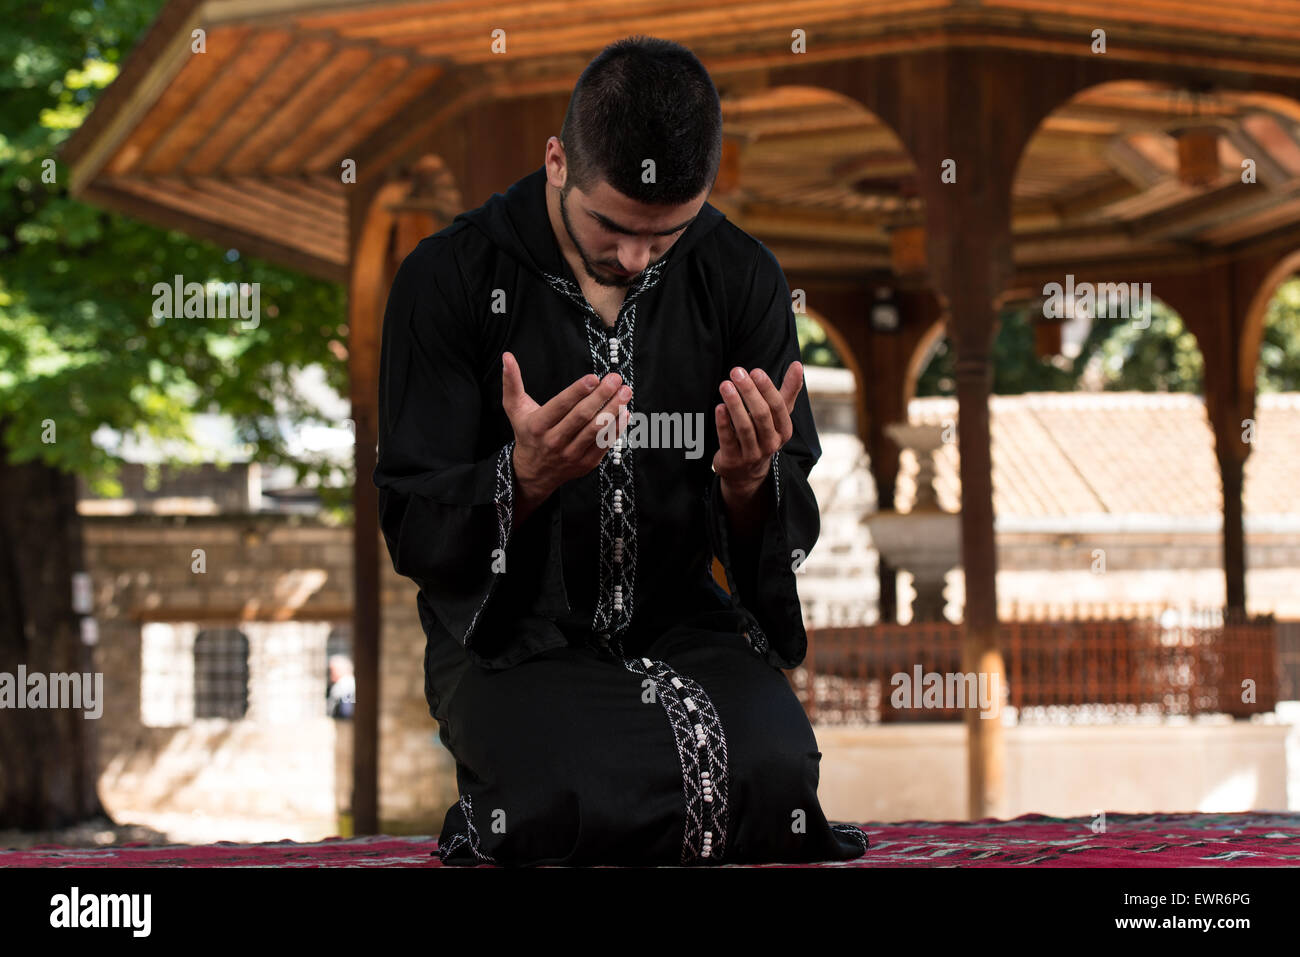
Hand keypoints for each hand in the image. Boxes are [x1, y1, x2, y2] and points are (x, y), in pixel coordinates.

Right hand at [502, 351, 630, 504]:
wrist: (533, 472)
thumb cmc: (526, 433)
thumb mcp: (514, 408)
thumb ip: (511, 382)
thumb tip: (507, 356)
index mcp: (537, 426)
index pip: (560, 406)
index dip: (577, 392)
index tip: (594, 377)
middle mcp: (554, 442)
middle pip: (582, 417)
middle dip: (601, 396)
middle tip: (616, 379)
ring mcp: (571, 455)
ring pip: (596, 431)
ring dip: (613, 410)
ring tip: (626, 393)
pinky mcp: (585, 464)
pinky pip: (604, 445)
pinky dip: (616, 429)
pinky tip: (625, 412)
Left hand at [713, 361, 802, 493]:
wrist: (746, 472)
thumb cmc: (764, 434)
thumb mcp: (778, 415)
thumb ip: (788, 390)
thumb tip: (798, 364)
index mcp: (784, 430)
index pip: (778, 407)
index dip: (767, 388)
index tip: (755, 371)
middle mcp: (771, 443)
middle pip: (761, 415)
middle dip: (749, 392)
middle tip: (736, 372)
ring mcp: (752, 454)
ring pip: (745, 427)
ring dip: (735, 404)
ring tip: (725, 385)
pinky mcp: (733, 460)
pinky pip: (728, 440)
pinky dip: (724, 423)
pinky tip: (718, 407)